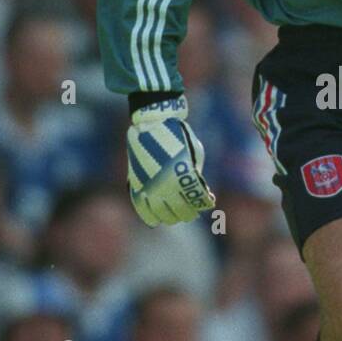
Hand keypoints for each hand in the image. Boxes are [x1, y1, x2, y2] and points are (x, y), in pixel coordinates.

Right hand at [127, 95, 214, 226]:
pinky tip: (156, 218)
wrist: (153, 122)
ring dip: (170, 216)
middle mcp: (164, 186)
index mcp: (182, 179)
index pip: (195, 204)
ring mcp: (148, 187)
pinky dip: (150, 216)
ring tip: (174, 213)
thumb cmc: (180, 137)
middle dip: (188, 213)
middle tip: (190, 211)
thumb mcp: (196, 155)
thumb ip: (197, 176)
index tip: (205, 203)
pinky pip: (141, 209)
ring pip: (161, 216)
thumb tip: (203, 194)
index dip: (202, 205)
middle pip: (179, 214)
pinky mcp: (136, 184)